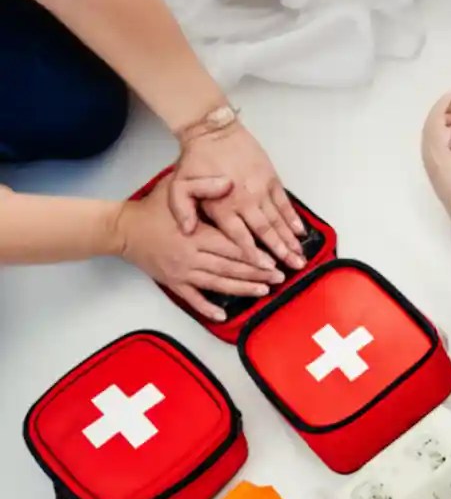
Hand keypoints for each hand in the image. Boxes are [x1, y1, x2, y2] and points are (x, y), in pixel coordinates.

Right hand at [117, 175, 284, 320]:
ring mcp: (181, 272)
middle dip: (256, 274)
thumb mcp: (177, 188)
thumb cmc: (153, 207)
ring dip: (241, 289)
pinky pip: (192, 299)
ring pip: (217, 284)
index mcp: (196, 234)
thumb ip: (204, 185)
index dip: (253, 255)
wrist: (122, 229)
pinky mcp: (172, 282)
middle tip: (279, 278)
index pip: (231, 247)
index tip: (273, 261)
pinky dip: (207, 308)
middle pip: (229, 267)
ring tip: (264, 291)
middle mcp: (190, 256)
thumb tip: (229, 183)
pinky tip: (222, 316)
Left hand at [172, 123, 305, 269]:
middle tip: (294, 267)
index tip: (265, 268)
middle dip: (281, 252)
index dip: (253, 255)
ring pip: (278, 220)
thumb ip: (181, 210)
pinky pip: (284, 203)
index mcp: (223, 206)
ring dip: (290, 238)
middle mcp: (245, 201)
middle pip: (266, 232)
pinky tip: (300, 231)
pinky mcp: (271, 179)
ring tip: (300, 254)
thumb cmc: (195, 160)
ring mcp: (261, 190)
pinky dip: (293, 218)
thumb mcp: (177, 186)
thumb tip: (188, 232)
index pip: (241, 237)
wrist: (213, 132)